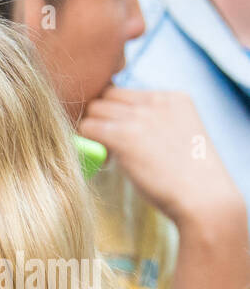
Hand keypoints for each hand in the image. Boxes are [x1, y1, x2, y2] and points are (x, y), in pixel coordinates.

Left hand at [78, 88, 242, 228]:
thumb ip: (154, 125)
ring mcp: (139, 116)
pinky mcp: (123, 135)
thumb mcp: (177, 137)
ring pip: (94, 110)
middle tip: (108, 145)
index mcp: (173, 98)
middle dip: (101, 118)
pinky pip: (87, 128)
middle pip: (107, 97)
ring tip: (110, 156)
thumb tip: (121, 129)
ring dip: (93, 131)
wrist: (201, 195)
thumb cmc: (190, 178)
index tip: (122, 135)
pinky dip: (86, 144)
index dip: (116, 113)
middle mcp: (155, 100)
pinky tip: (107, 161)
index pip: (127, 93)